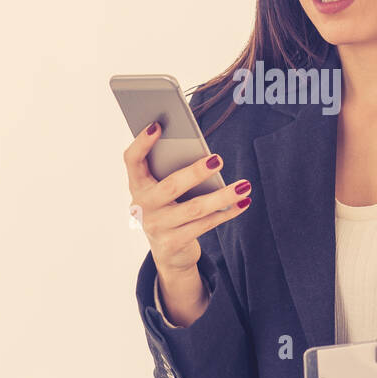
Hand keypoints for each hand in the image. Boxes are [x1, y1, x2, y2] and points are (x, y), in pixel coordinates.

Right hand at [123, 121, 251, 278]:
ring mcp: (157, 226)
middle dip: (195, 172)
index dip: (141, 142)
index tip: (158, 125)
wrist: (167, 252)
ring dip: (222, 196)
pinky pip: (205, 225)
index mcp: (137, 185)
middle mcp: (143, 206)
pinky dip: (226, 213)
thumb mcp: (163, 191)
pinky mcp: (173, 243)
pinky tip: (242, 202)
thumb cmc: (169, 209)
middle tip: (218, 159)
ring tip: (244, 185)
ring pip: (194, 208)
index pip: (132, 160)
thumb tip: (206, 155)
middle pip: (171, 186)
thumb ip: (173, 172)